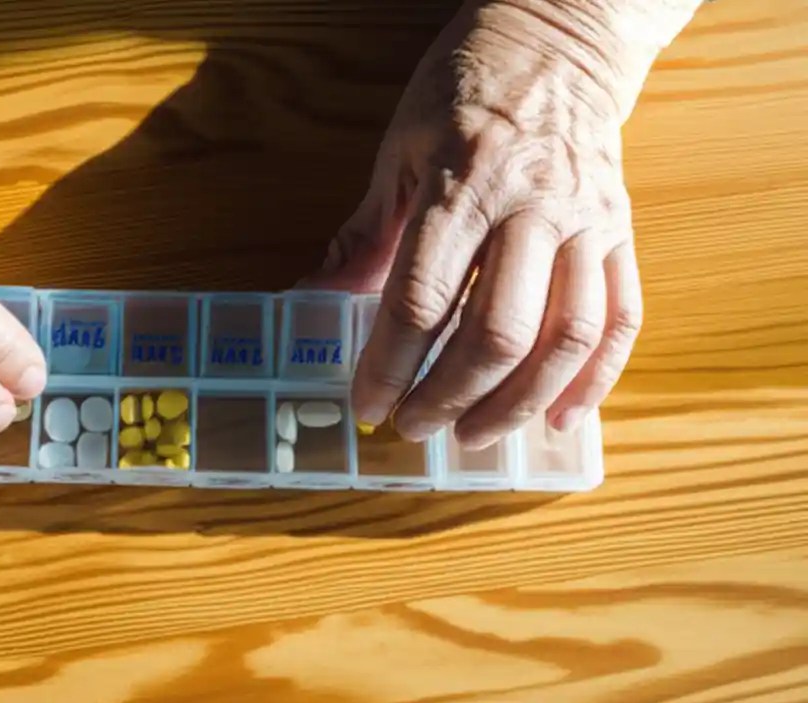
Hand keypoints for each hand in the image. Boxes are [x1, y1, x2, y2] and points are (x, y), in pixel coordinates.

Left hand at [303, 1, 648, 449]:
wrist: (561, 37)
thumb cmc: (466, 90)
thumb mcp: (398, 152)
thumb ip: (363, 235)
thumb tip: (310, 299)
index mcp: (463, 182)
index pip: (421, 299)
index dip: (389, 365)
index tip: (367, 405)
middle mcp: (533, 207)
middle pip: (497, 333)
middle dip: (449, 396)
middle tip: (414, 427)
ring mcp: (588, 222)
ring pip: (564, 339)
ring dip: (516, 402)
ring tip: (474, 433)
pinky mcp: (622, 232)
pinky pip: (621, 318)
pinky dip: (593, 378)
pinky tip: (558, 416)